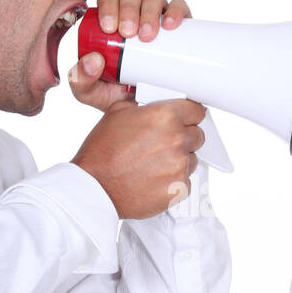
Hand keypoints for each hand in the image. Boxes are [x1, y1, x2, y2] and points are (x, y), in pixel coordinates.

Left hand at [67, 0, 190, 111]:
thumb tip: (93, 59)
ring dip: (149, 9)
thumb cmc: (116, 93)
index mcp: (111, 14)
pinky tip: (170, 25)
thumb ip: (80, 80)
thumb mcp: (91, 92)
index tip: (108, 27)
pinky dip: (175, 10)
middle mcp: (134, 8)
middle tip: (128, 32)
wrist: (148, 106)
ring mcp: (157, 13)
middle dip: (127, 6)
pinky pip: (179, 5)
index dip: (107, 2)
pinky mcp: (180, 24)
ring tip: (147, 35)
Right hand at [71, 96, 206, 218]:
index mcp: (165, 115)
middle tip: (161, 145)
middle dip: (183, 138)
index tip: (184, 121)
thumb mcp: (117, 112)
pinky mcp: (179, 188)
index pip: (197, 111)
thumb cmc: (102, 152)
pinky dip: (173, 181)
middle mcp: (177, 139)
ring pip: (192, 159)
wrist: (94, 187)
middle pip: (197, 136)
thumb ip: (145, 105)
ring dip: (178, 161)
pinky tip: (153, 179)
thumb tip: (157, 104)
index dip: (188, 116)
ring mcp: (179, 165)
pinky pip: (185, 181)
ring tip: (153, 164)